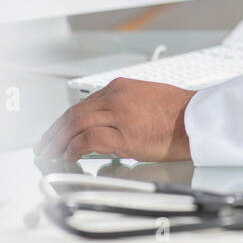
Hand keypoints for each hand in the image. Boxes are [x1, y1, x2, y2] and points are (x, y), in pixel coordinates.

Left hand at [33, 78, 195, 161]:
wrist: (197, 119)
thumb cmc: (179, 113)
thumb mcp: (146, 98)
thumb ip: (124, 106)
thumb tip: (109, 123)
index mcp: (121, 87)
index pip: (84, 103)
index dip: (66, 119)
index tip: (59, 130)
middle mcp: (115, 97)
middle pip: (74, 112)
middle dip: (55, 130)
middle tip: (45, 144)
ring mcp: (118, 114)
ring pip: (75, 124)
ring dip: (58, 141)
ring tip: (50, 153)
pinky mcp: (122, 135)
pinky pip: (87, 140)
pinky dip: (73, 149)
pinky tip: (69, 156)